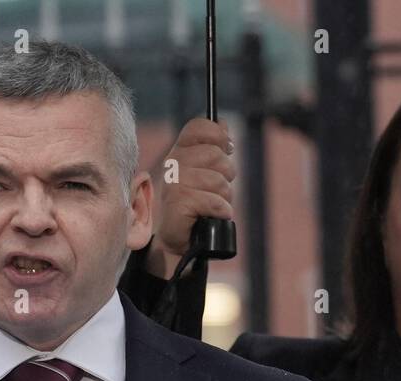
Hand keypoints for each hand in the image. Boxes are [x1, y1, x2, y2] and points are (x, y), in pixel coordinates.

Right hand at [147, 117, 236, 278]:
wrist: (180, 237)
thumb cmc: (195, 203)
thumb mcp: (205, 171)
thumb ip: (214, 147)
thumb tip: (223, 124)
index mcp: (180, 151)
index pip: (200, 127)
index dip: (218, 135)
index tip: (226, 149)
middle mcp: (174, 163)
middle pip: (217, 155)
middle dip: (226, 175)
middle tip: (215, 189)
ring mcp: (175, 183)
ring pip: (219, 181)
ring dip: (224, 198)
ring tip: (212, 205)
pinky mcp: (179, 203)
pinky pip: (215, 202)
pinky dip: (220, 212)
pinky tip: (211, 216)